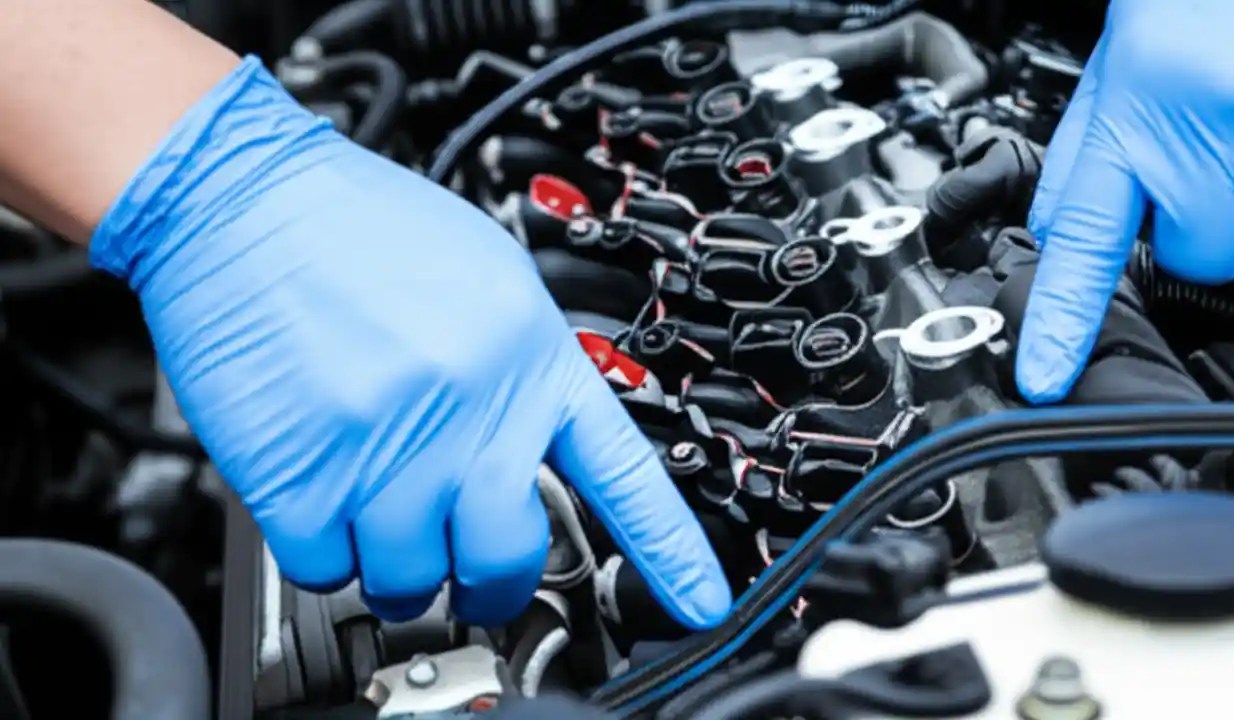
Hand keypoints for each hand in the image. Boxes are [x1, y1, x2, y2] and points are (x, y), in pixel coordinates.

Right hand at [90, 58, 731, 627]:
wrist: (243, 199)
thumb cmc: (360, 230)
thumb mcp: (487, 277)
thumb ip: (523, 366)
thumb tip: (537, 441)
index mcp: (530, 359)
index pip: (621, 476)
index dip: (667, 553)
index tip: (698, 604)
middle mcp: (470, 409)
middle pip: (506, 561)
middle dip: (488, 581)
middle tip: (466, 567)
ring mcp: (387, 448)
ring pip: (412, 579)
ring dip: (396, 562)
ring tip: (376, 505)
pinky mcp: (303, 477)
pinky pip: (328, 568)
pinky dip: (324, 548)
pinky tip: (320, 490)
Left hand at [1018, 0, 1233, 402]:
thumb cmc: (1188, 9)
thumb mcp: (1113, 79)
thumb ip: (1085, 165)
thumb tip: (1052, 239)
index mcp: (1131, 121)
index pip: (1084, 240)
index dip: (1063, 319)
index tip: (1044, 377)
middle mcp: (1205, 128)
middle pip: (1204, 256)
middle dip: (1211, 223)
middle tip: (1215, 158)